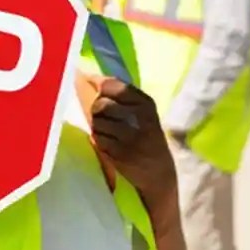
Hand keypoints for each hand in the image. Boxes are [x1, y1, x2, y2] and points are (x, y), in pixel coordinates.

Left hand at [87, 76, 176, 211]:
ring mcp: (130, 137)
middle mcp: (140, 118)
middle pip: (101, 104)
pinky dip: (98, 140)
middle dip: (95, 110)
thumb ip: (122, 96)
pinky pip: (97, 139)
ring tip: (106, 132)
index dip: (98, 84)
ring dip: (96, 126)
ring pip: (96, 122)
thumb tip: (90, 77)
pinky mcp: (121, 153)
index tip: (90, 84)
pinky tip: (107, 143)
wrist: (159, 172)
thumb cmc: (147, 137)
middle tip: (100, 116)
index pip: (115, 86)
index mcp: (146, 104)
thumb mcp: (144, 113)